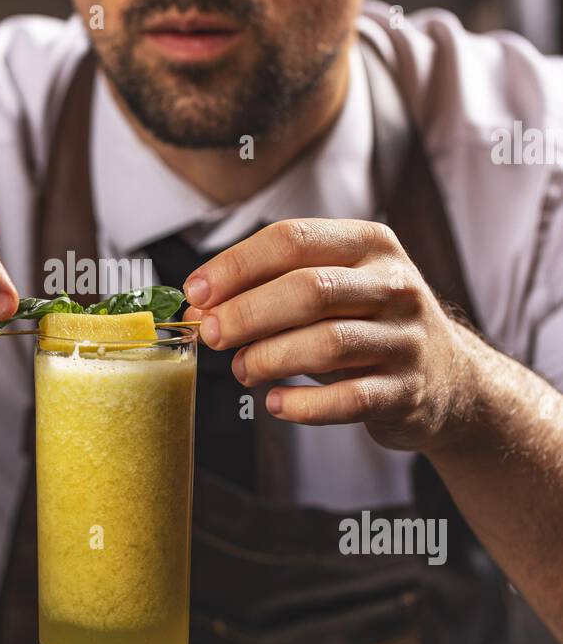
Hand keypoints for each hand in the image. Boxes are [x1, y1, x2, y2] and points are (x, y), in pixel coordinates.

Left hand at [182, 218, 474, 453]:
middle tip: (211, 334)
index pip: (292, 239)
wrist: (447, 378)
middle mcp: (394, 284)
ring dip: (269, 357)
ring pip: (328, 343)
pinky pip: (349, 399)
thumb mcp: (333, 288)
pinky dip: (303, 405)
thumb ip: (271, 289)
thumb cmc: (368, 325)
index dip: (236, 265)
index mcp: (369, 244)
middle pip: (308, 288)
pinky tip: (276, 403)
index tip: (196, 293)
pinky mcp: (408, 391)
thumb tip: (200, 305)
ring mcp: (406, 339)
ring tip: (242, 370)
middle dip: (246, 313)